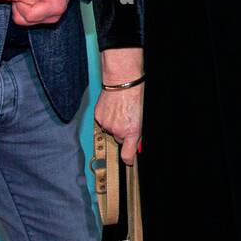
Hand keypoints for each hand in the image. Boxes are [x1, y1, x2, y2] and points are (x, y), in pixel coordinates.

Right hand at [95, 48, 143, 164]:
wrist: (123, 80)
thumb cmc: (137, 95)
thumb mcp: (143, 116)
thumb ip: (138, 133)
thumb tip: (137, 144)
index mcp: (132, 131)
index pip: (127, 155)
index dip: (129, 159)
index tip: (130, 160)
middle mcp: (118, 130)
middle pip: (119, 139)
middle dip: (123, 133)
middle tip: (128, 120)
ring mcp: (106, 124)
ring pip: (110, 130)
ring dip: (114, 125)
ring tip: (120, 110)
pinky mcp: (98, 117)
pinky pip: (102, 123)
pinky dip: (107, 118)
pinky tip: (113, 108)